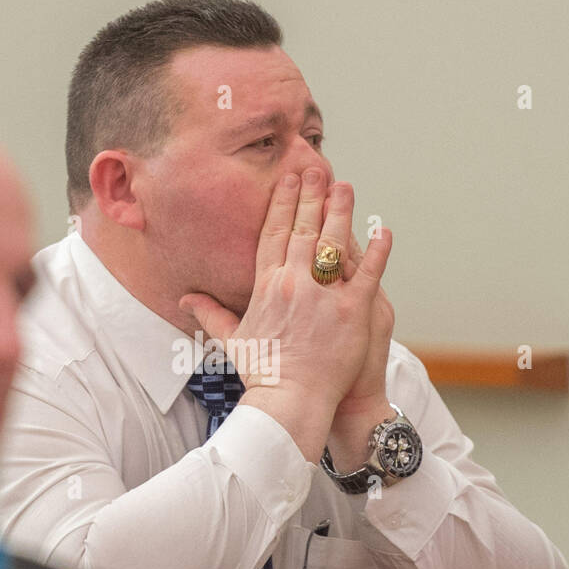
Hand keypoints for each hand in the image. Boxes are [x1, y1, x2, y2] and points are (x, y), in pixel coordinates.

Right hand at [179, 168, 391, 461]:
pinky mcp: (352, 312)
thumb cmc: (261, 374)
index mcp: (266, 287)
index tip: (288, 179)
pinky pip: (367, 273)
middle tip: (318, 166)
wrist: (290, 402)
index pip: (273, 234)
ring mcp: (324, 296)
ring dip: (341, 211)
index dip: (282, 203)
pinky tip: (384, 229)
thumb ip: (210, 314)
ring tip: (346, 186)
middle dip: (311, 195)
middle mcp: (294, 284)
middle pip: (303, 229)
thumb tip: (184, 299)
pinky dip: (377, 251)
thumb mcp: (232, 340)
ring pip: (334, 243)